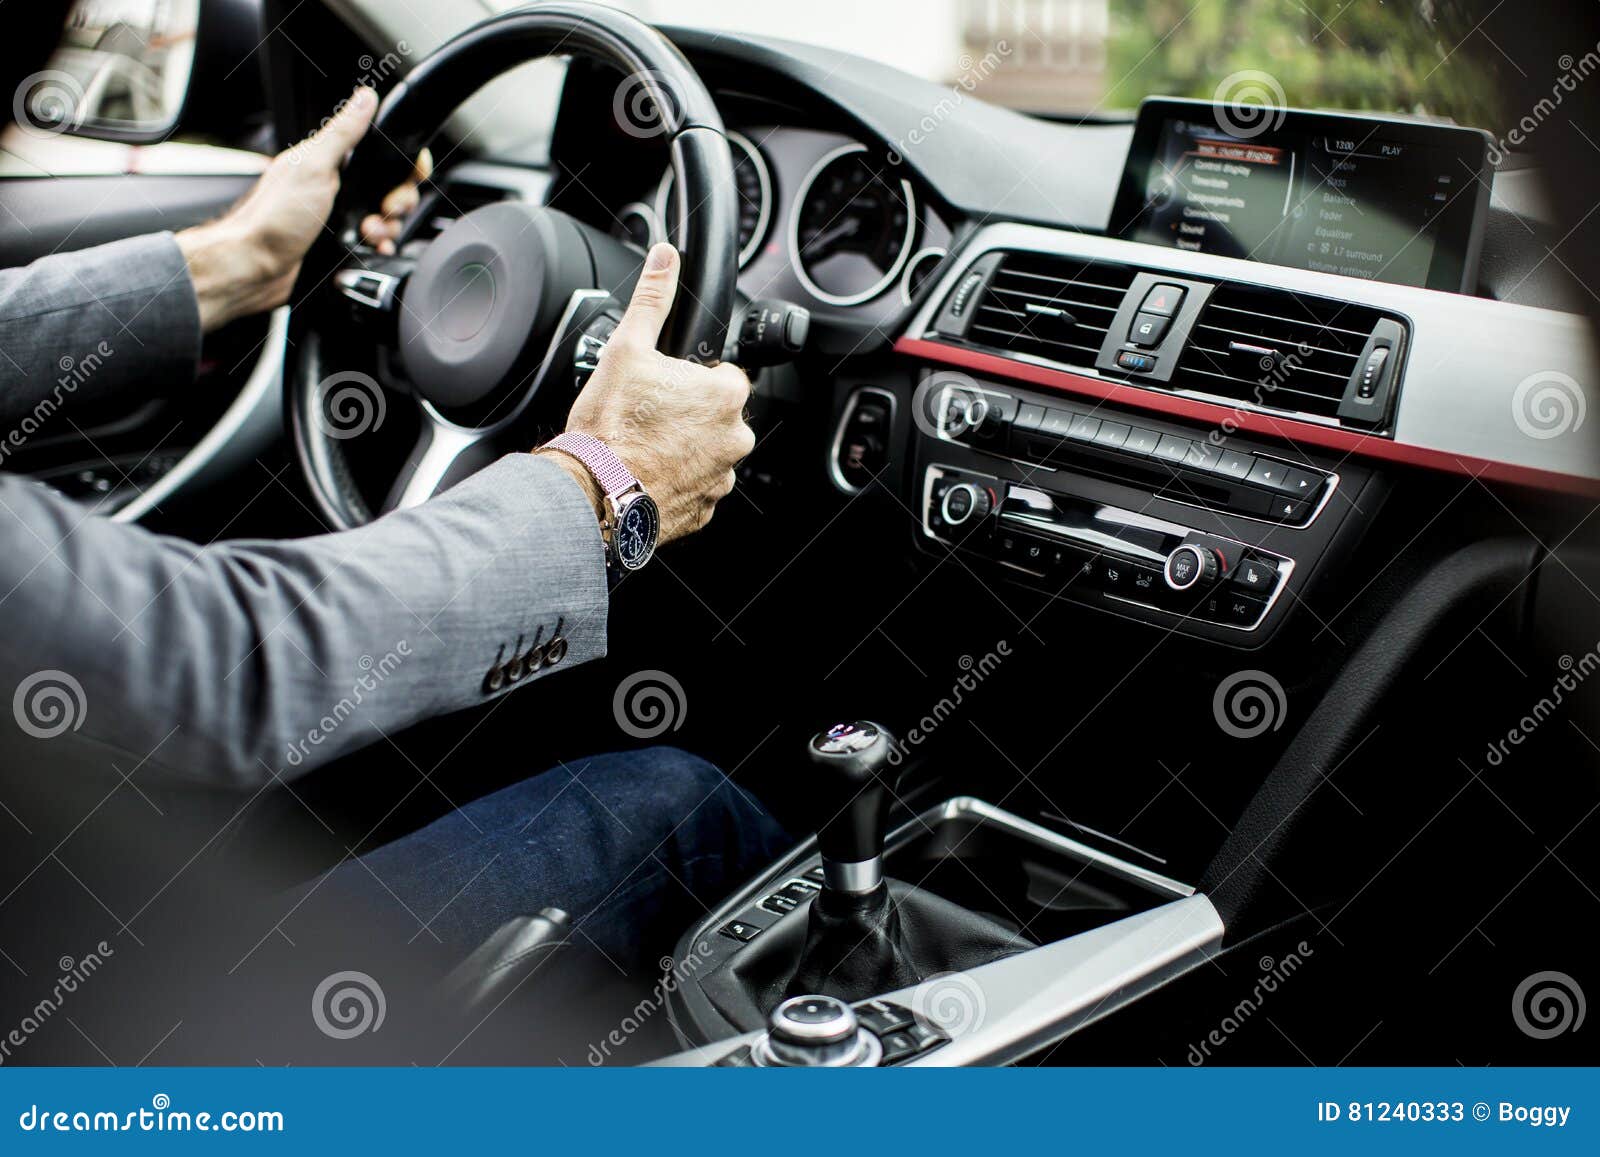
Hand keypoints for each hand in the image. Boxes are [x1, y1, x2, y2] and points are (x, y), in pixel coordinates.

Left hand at [176, 87, 426, 330]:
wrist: (257, 266)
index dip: (402, 166)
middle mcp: (338, 185)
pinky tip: (374, 247)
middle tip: (382, 210)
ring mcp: (342, 214)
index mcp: (331, 161)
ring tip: (368, 233)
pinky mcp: (343, 241)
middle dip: (397, 202)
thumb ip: (342, 133)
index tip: (403, 179)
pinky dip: (381, 245)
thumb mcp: (313, 167)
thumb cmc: (274, 218)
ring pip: (387, 217)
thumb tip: (365, 98)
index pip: (381, 153)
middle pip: (392, 188)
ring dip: (387, 227)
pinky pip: (377, 241)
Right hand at [542, 243, 753, 545]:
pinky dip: (674, 481)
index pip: (720, 375)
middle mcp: (735, 438)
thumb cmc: (610, 426)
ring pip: (705, 452)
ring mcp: (721, 478)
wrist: (592, 494)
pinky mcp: (705, 511)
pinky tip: (644, 473)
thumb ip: (653, 300)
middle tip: (645, 417)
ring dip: (681, 449)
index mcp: (726, 395)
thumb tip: (666, 258)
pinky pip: (694, 487)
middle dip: (685, 414)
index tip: (660, 386)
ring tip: (641, 447)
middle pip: (714, 415)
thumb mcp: (627, 348)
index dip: (687, 377)